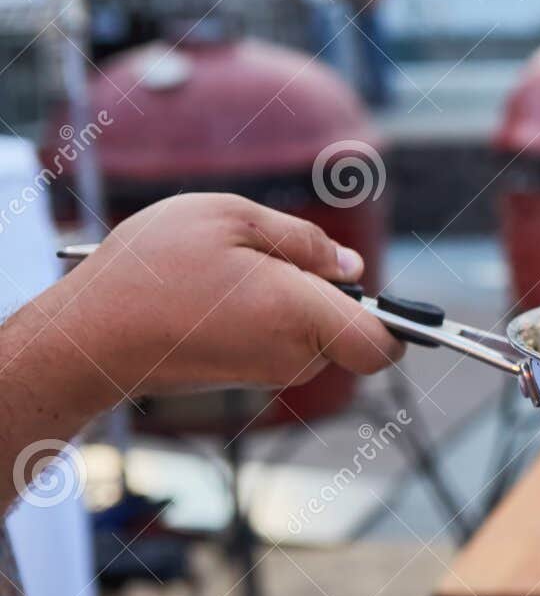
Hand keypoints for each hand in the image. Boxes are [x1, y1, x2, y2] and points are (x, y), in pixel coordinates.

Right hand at [38, 193, 403, 400]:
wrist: (87, 334)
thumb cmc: (153, 270)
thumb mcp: (231, 218)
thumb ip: (303, 241)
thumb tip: (350, 266)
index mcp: (302, 317)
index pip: (382, 345)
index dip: (395, 322)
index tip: (381, 293)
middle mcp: (293, 356)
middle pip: (349, 332)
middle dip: (330, 294)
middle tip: (271, 257)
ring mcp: (268, 373)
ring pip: (314, 335)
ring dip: (292, 301)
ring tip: (232, 271)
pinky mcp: (243, 377)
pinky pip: (280, 342)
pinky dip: (265, 316)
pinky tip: (218, 294)